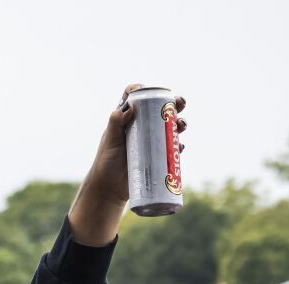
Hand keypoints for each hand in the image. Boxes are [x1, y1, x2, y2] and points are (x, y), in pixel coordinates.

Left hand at [82, 84, 187, 207]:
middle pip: (160, 110)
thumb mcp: (110, 140)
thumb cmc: (106, 163)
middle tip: (181, 103)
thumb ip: (116, 122)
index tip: (153, 90)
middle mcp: (141, 128)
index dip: (143, 89)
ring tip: (182, 125)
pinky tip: (180, 146)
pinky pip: (172, 148)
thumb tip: (129, 105)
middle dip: (174, 104)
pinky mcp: (157, 157)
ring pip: (169, 128)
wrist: (110, 188)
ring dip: (180, 123)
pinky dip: (178, 146)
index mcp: (127, 119)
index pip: (135, 98)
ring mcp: (150, 142)